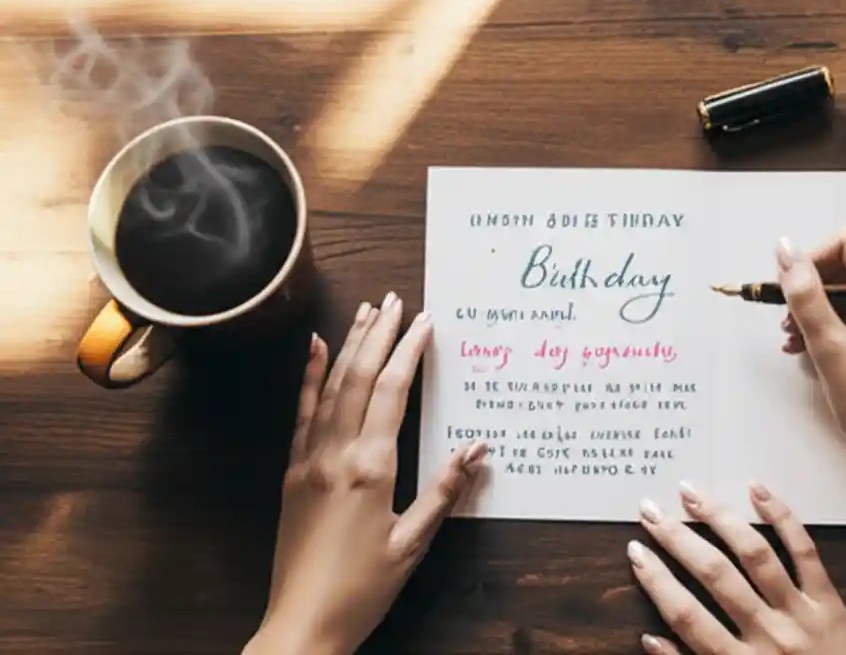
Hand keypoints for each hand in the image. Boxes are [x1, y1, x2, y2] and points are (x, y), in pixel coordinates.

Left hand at [244, 293, 487, 654]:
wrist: (302, 624)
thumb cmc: (364, 589)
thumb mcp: (414, 543)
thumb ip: (445, 491)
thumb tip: (477, 446)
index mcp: (371, 468)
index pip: (393, 392)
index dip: (409, 352)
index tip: (424, 322)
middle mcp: (335, 454)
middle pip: (359, 378)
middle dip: (379, 335)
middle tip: (396, 300)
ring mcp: (308, 460)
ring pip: (329, 387)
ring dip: (349, 346)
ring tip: (366, 311)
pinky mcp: (291, 473)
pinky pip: (301, 413)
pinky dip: (308, 377)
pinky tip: (312, 349)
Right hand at [629, 482, 845, 654]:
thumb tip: (649, 641)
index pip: (687, 616)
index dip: (657, 581)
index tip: (636, 551)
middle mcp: (767, 633)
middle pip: (715, 576)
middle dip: (678, 539)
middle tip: (651, 509)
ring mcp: (800, 613)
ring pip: (755, 555)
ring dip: (720, 519)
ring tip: (691, 493)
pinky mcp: (829, 600)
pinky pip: (804, 551)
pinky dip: (782, 517)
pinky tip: (757, 490)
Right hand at [776, 230, 845, 487]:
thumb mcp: (831, 348)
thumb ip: (805, 296)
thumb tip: (784, 251)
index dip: (812, 261)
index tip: (786, 292)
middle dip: (811, 287)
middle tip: (786, 319)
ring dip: (815, 308)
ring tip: (792, 338)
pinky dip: (828, 324)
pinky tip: (805, 346)